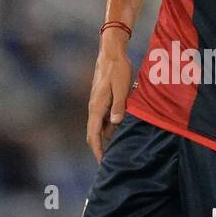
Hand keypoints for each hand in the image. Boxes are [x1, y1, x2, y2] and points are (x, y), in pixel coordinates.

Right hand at [86, 37, 132, 162]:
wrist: (111, 53)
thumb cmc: (118, 70)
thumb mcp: (122, 88)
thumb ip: (119, 106)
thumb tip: (115, 124)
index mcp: (97, 107)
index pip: (93, 135)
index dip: (98, 151)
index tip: (102, 163)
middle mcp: (94, 108)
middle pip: (94, 134)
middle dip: (100, 149)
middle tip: (109, 163)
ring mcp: (96, 104)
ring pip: (99, 127)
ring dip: (106, 138)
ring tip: (118, 150)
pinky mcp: (101, 100)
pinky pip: (103, 119)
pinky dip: (109, 127)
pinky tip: (119, 130)